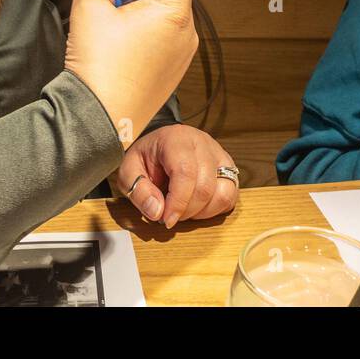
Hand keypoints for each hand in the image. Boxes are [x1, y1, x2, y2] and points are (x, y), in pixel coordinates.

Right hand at [65, 0, 201, 147]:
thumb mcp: (88, 9)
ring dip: (147, 6)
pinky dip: (146, 29)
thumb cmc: (98, 69)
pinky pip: (163, 39)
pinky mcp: (171, 73)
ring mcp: (181, 55)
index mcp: (173, 11)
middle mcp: (186, 33)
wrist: (96, 120)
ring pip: (168, 16)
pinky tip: (121, 35)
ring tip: (119, 5)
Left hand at [117, 125, 237, 227]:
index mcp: (176, 139)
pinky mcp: (228, 169)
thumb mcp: (128, 170)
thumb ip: (138, 190)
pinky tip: (196, 207)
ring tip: (183, 210)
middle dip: (186, 211)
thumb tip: (157, 211)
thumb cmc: (146, 157)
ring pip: (224, 192)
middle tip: (169, 215)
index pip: (185, 172)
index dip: (177, 202)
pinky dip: (214, 209)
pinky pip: (230, 196)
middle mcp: (203, 143)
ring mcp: (219, 155)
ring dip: (202, 212)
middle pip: (205, 186)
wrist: (161, 145)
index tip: (166, 219)